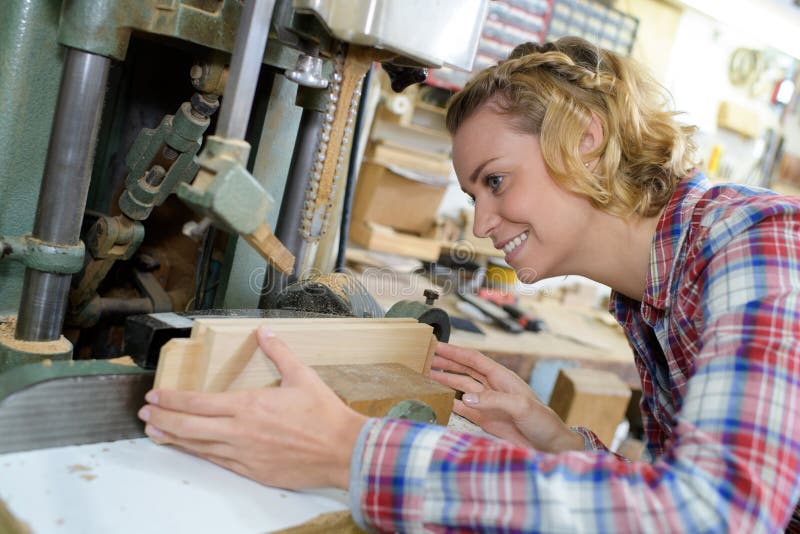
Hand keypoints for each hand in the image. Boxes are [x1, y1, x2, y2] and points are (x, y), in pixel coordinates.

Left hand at [137, 326, 367, 489]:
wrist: (342, 450)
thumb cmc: (324, 415)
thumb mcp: (302, 376)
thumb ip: (279, 353)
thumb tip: (264, 333)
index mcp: (249, 406)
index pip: (199, 402)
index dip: (173, 399)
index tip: (155, 395)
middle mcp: (240, 432)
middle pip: (189, 427)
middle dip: (163, 419)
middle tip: (144, 414)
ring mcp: (244, 455)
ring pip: (199, 447)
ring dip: (174, 439)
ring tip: (155, 433)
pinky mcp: (253, 471)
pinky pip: (218, 462)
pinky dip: (200, 454)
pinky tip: (192, 450)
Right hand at [429, 342, 582, 452]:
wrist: (550, 446)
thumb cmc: (543, 422)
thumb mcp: (521, 406)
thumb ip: (493, 400)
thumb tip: (465, 398)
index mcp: (502, 378)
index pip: (474, 360)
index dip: (455, 352)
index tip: (438, 346)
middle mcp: (493, 387)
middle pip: (464, 370)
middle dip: (446, 363)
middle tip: (426, 357)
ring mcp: (487, 403)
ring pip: (461, 387)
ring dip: (445, 380)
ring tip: (427, 374)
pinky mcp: (485, 419)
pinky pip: (463, 407)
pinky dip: (450, 402)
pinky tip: (440, 398)